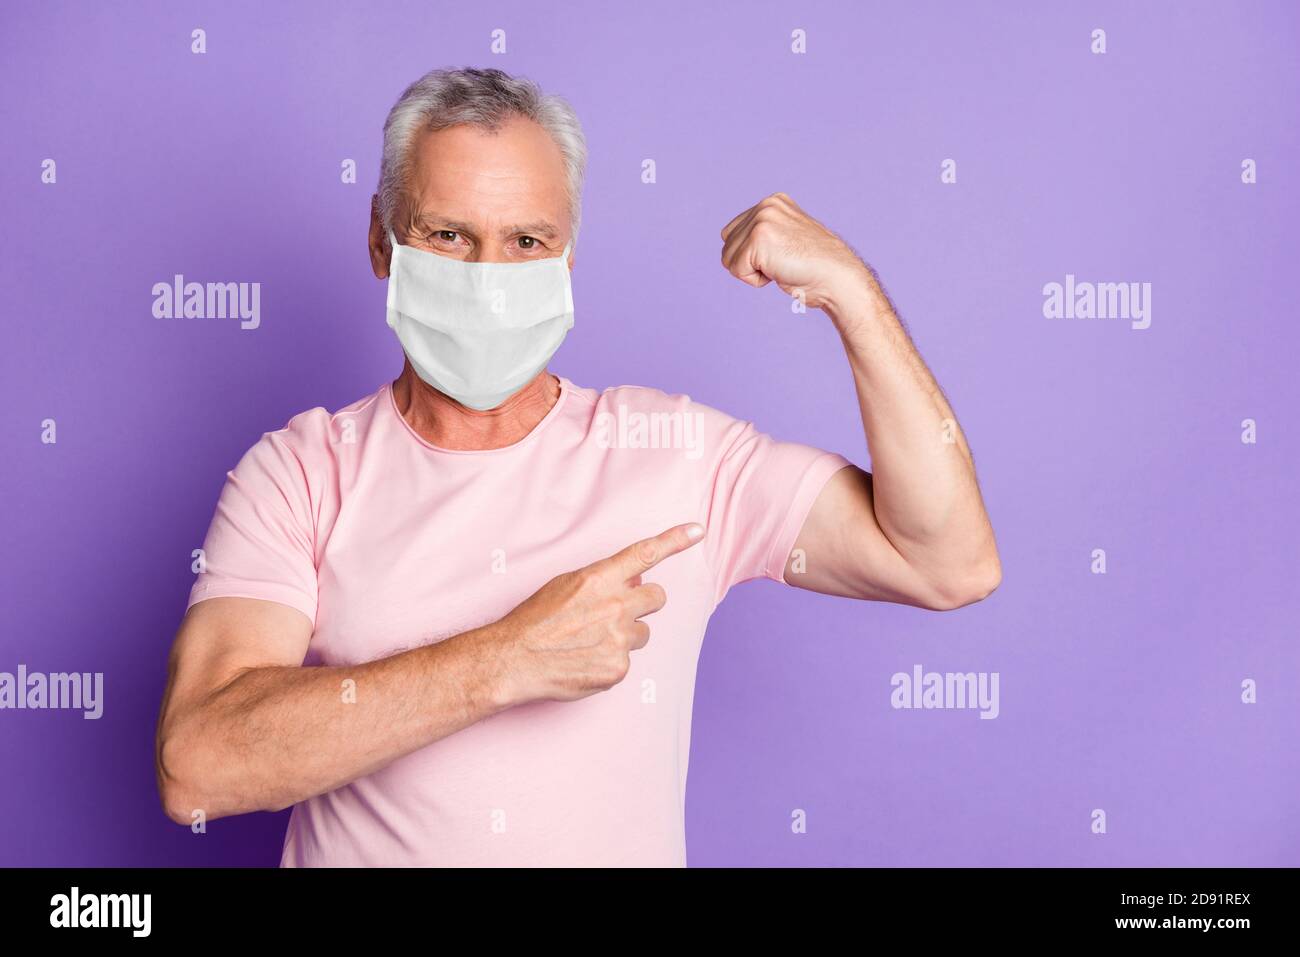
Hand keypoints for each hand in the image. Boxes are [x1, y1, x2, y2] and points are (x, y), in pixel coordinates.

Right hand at [490, 523, 704, 703]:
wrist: (514, 659)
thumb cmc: (535, 619)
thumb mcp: (565, 585)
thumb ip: (602, 580)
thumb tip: (632, 579)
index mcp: (599, 578)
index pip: (645, 554)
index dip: (675, 540)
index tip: (698, 530)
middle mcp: (615, 605)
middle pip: (656, 596)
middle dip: (643, 602)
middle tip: (617, 613)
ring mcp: (619, 638)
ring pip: (643, 632)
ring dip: (625, 634)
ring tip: (591, 641)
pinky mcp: (618, 668)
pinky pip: (627, 660)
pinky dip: (610, 661)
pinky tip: (585, 661)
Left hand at [720, 192, 874, 316]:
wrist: (837, 278)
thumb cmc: (814, 268)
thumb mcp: (785, 240)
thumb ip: (763, 234)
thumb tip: (727, 237)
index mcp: (774, 202)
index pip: (734, 232)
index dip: (751, 255)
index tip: (781, 256)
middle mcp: (766, 205)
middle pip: (727, 244)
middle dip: (749, 263)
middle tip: (782, 263)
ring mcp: (762, 219)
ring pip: (728, 258)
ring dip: (752, 272)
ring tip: (781, 266)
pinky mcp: (758, 238)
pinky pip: (736, 269)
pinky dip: (755, 280)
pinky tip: (779, 272)